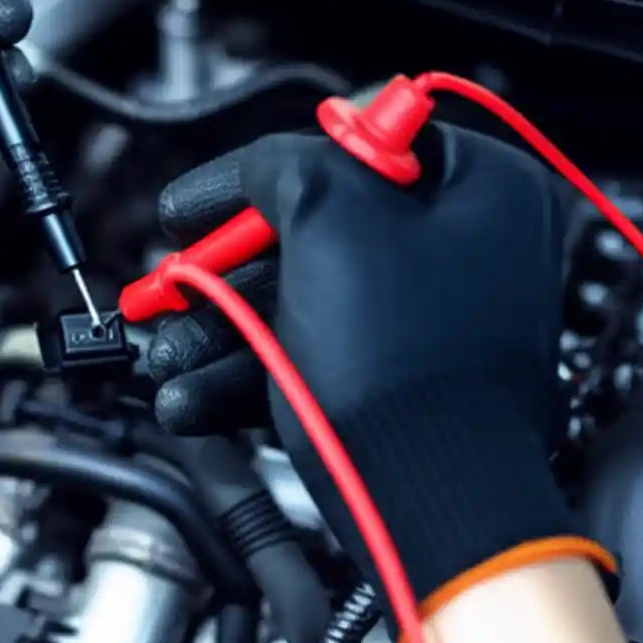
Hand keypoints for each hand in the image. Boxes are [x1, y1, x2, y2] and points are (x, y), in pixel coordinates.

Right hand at [150, 125, 609, 609]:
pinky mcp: (399, 383)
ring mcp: (429, 322)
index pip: (351, 145)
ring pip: (299, 306)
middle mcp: (460, 251)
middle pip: (311, 235)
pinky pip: (309, 359)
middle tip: (171, 285)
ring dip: (218, 332)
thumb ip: (283, 166)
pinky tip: (190, 396)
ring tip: (167, 354)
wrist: (426, 496)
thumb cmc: (404, 359)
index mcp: (475, 190)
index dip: (258, 174)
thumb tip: (259, 167)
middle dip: (221, 274)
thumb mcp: (329, 216)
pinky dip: (246, 375)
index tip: (194, 203)